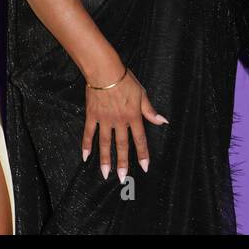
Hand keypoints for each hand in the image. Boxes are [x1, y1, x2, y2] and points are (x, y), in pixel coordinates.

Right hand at [82, 66, 166, 181]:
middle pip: (121, 145)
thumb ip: (150, 111)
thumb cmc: (126, 80)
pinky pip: (89, 133)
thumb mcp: (142, 94)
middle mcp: (120, 121)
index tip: (144, 167)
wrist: (105, 71)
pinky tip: (85, 157)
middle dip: (122, 163)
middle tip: (122, 178)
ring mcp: (105, 119)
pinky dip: (86, 145)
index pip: (140, 139)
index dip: (142, 154)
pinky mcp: (92, 115)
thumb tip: (163, 121)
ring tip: (105, 173)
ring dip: (105, 159)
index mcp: (133, 116)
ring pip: (105, 143)